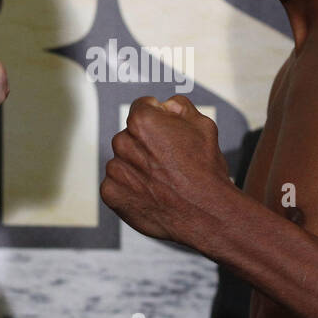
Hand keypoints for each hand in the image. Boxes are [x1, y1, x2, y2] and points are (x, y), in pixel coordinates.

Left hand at [101, 95, 231, 244]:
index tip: (164, 130)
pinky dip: (129, 188)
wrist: (205, 213)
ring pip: (123, 161)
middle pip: (130, 136)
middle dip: (145, 144)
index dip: (157, 118)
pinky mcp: (111, 193)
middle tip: (168, 160)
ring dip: (136, 167)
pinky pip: (115, 184)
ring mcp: (116, 169)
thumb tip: (167, 104)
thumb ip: (180, 107)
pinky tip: (151, 192)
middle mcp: (123, 143)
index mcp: (142, 122)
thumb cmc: (205, 173)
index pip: (141, 108)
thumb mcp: (204, 126)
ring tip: (162, 179)